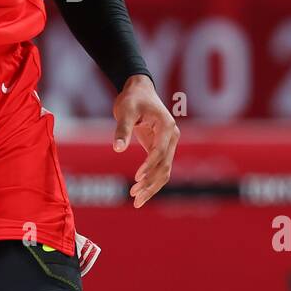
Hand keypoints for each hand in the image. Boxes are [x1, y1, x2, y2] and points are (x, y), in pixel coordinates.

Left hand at [112, 74, 179, 207]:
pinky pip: (159, 169)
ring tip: (136, 201)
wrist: (139, 90)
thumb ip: (122, 129)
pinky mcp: (161, 148)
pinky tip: (140, 193)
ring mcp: (169, 144)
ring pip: (164, 171)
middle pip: (165, 166)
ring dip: (152, 187)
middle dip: (150, 183)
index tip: (136, 178)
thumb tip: (118, 149)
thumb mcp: (125, 111)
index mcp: (166, 126)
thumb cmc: (132, 99)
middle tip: (134, 196)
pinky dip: (151, 182)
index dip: (148, 166)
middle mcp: (172, 136)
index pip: (159, 151)